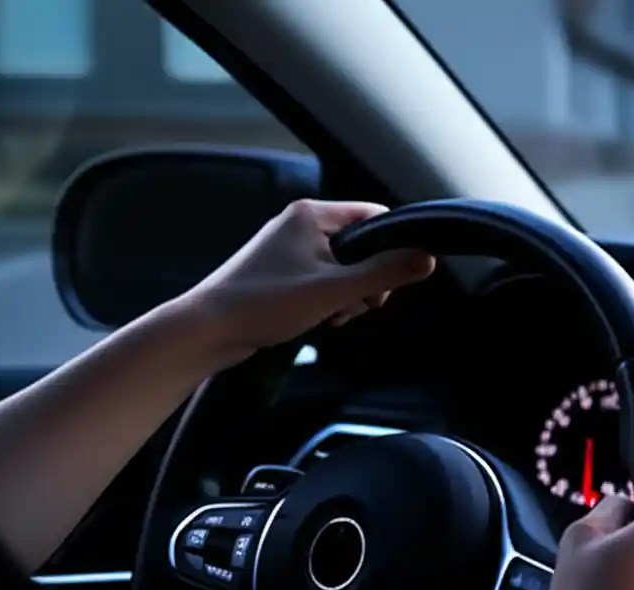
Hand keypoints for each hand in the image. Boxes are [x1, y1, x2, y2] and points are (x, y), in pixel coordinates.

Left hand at [180, 199, 434, 364]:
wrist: (206, 329)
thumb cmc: (263, 303)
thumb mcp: (335, 290)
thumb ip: (384, 273)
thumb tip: (427, 259)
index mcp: (311, 215)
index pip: (374, 215)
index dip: (392, 246)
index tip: (394, 278)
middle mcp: (299, 225)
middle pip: (361, 245)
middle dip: (368, 279)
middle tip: (358, 304)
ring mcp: (288, 249)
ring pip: (343, 267)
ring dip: (349, 294)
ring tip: (334, 315)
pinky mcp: (280, 273)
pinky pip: (322, 280)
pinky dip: (329, 300)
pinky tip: (321, 319)